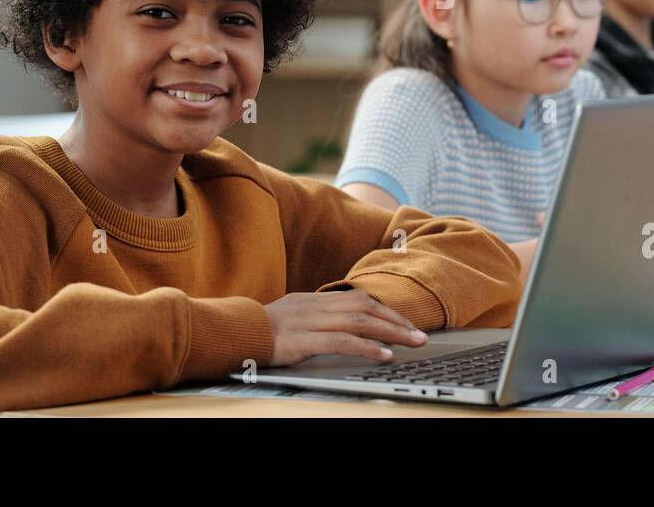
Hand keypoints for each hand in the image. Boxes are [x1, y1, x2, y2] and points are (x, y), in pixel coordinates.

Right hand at [263, 289, 426, 366]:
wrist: (234, 333)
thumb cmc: (261, 329)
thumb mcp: (292, 314)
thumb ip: (316, 316)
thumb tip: (340, 322)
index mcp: (315, 300)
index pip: (359, 299)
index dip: (386, 310)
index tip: (405, 322)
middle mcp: (317, 306)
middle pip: (366, 307)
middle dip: (396, 320)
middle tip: (420, 334)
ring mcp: (311, 321)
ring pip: (360, 321)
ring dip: (391, 332)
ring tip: (412, 343)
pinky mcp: (304, 340)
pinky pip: (342, 341)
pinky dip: (367, 347)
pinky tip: (383, 355)